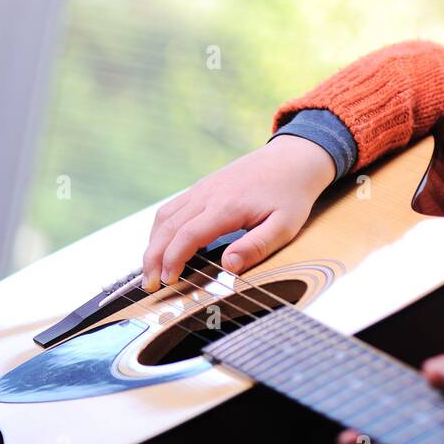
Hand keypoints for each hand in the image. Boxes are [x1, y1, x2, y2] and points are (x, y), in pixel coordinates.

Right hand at [141, 135, 337, 291]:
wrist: (294, 158)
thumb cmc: (292, 194)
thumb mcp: (285, 226)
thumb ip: (256, 247)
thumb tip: (227, 266)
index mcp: (227, 206)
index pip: (187, 235)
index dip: (172, 260)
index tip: (167, 282)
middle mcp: (208, 194)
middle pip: (168, 227)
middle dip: (153, 258)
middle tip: (149, 284)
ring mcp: (203, 188)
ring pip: (165, 215)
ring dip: (153, 243)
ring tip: (152, 270)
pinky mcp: (204, 186)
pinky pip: (173, 207)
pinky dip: (162, 229)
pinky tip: (164, 245)